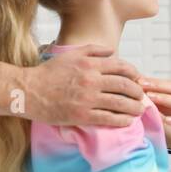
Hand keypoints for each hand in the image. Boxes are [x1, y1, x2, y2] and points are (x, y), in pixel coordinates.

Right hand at [25, 45, 145, 126]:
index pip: (122, 67)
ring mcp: (87, 99)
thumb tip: (112, 51)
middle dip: (138, 92)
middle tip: (142, 97)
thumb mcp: (70, 55)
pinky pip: (108, 119)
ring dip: (134, 108)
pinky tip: (127, 121)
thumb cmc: (49, 72)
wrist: (29, 91)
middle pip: (125, 86)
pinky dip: (122, 120)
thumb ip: (93, 50)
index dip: (135, 74)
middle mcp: (91, 80)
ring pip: (120, 103)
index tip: (138, 80)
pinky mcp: (82, 115)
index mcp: (90, 64)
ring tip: (139, 110)